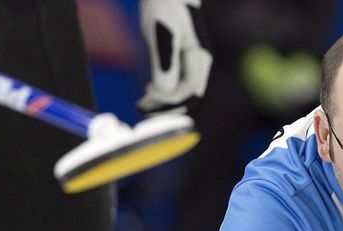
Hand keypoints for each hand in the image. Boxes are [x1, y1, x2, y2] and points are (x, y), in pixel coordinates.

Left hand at [137, 0, 211, 114]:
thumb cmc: (164, 5)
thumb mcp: (161, 33)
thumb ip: (165, 63)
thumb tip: (163, 93)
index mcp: (200, 57)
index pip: (189, 91)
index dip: (169, 99)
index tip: (147, 94)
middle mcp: (200, 62)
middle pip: (189, 96)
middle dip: (167, 107)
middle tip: (142, 109)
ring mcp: (193, 61)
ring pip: (183, 91)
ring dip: (165, 102)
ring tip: (142, 104)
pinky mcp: (183, 57)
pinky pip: (178, 82)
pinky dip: (165, 91)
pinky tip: (149, 91)